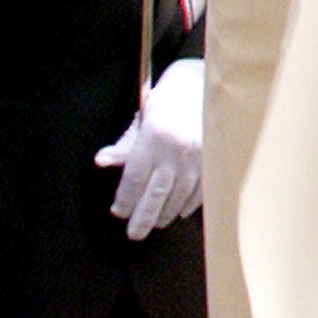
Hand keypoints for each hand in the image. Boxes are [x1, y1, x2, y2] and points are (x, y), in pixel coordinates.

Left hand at [95, 57, 204, 240]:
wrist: (207, 83)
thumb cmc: (171, 98)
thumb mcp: (144, 115)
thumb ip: (126, 144)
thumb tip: (102, 161)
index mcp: (154, 137)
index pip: (135, 179)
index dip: (125, 200)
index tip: (119, 211)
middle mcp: (176, 150)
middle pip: (155, 195)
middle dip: (143, 218)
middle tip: (135, 233)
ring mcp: (198, 156)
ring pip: (179, 196)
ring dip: (166, 213)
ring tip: (157, 222)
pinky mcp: (214, 159)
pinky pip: (201, 190)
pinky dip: (190, 204)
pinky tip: (180, 211)